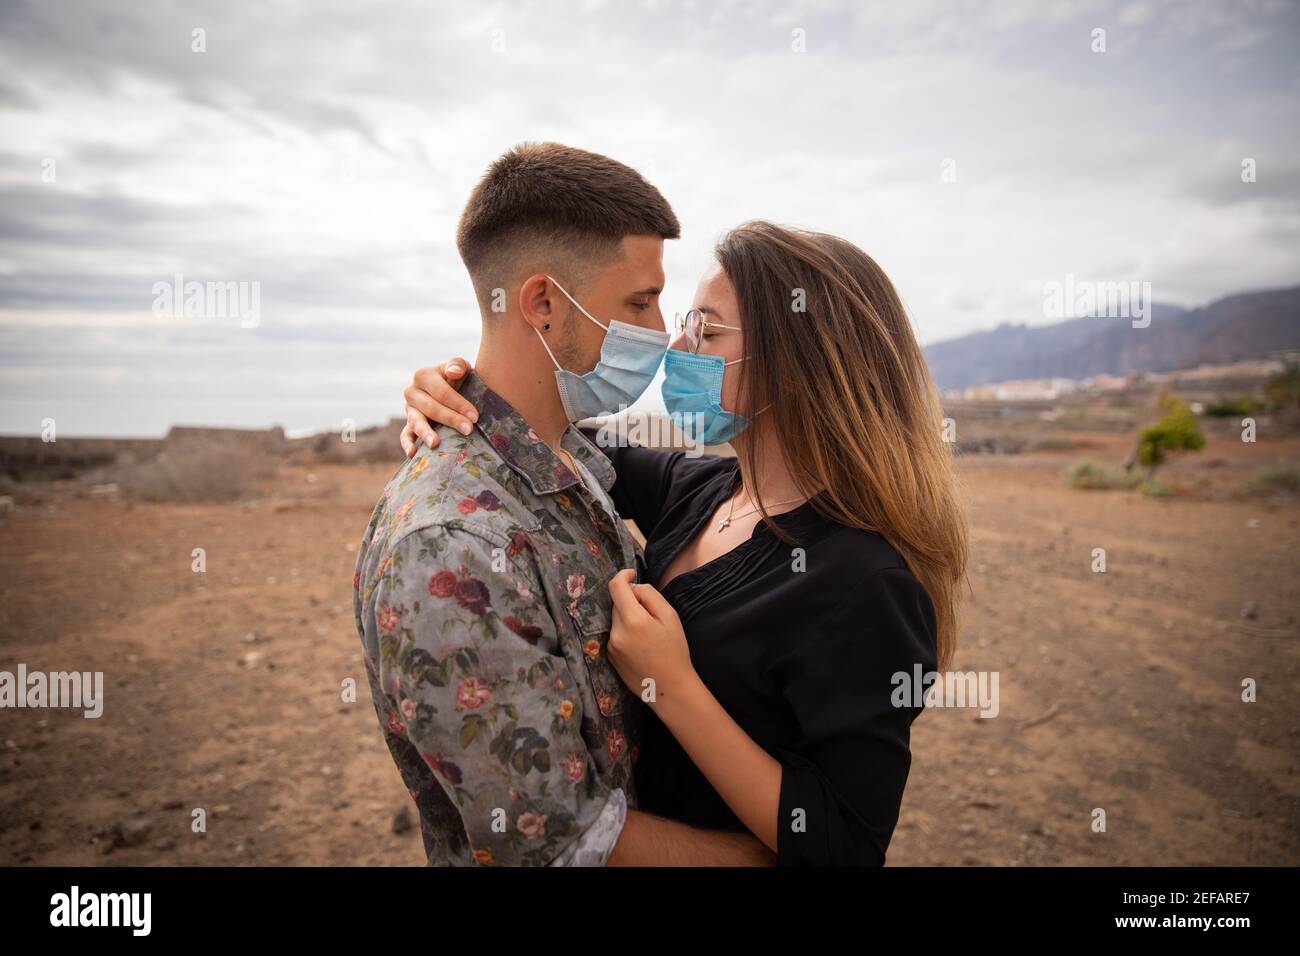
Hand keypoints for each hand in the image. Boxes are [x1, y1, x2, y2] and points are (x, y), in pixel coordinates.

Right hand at [399, 357, 480, 457]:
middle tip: (468, 430)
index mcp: (423, 375)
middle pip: (431, 408)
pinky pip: (405, 435)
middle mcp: (412, 392)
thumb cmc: (458, 378)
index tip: (475, 417)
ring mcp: (409, 410)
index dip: (458, 404)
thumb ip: (457, 365)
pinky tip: (412, 454)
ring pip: (416, 421)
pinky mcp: (408, 424)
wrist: (451, 388)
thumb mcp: (459, 368)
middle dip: (450, 419)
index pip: (442, 392)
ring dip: (425, 433)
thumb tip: (453, 372)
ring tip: (435, 443)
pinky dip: (407, 444)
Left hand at [607, 569, 694, 705]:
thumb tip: (633, 588)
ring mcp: (611, 646)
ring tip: (648, 634)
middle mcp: (617, 632)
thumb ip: (650, 596)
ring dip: (628, 618)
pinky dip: (625, 632)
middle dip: (631, 602)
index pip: (616, 587)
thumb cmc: (675, 652)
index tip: (632, 574)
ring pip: (616, 619)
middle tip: (652, 615)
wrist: (670, 688)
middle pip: (617, 604)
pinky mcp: (609, 656)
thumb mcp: (670, 617)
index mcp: (633, 620)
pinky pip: (615, 634)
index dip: (623, 576)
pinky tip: (641, 646)